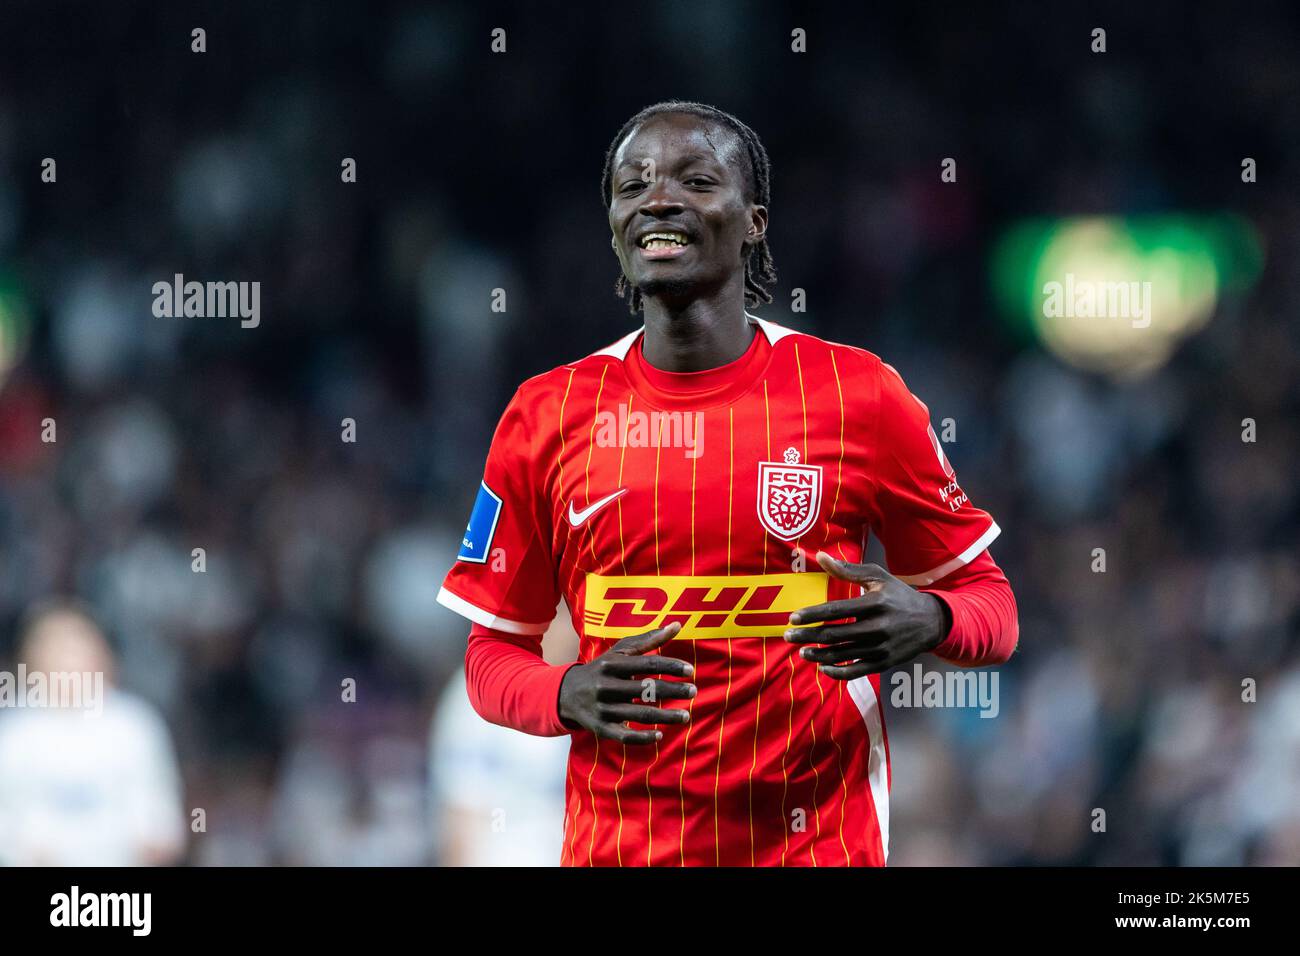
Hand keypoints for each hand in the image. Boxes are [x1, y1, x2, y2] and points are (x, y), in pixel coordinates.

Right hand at [558, 622, 696, 743]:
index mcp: (612, 664)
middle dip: (673, 690)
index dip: (670, 666)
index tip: (690, 670)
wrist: (566, 693)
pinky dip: (643, 737)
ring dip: (666, 716)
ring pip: (639, 713)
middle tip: (694, 692)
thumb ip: (648, 639)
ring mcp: (603, 709)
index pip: (647, 664)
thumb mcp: (620, 651)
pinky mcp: (600, 728)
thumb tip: (677, 625)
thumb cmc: (602, 668)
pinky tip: (660, 735)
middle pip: (646, 689)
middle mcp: (606, 686)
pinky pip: (625, 736)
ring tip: (686, 716)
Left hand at [783, 552, 950, 679]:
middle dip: (807, 636)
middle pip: (834, 635)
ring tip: (802, 650)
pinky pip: (855, 672)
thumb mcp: (878, 577)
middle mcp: (878, 627)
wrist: (932, 622)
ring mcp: (881, 648)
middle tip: (788, 635)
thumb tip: (820, 556)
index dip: (812, 615)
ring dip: (817, 655)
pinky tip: (821, 666)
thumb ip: (847, 570)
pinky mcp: (884, 663)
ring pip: (842, 655)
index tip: (792, 617)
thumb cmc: (899, 595)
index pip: (836, 610)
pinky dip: (836, 672)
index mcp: (875, 603)